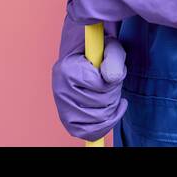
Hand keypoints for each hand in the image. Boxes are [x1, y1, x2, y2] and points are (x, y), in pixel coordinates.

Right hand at [50, 2, 127, 141]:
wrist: (83, 48)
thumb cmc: (100, 47)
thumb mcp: (111, 44)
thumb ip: (114, 58)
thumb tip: (111, 79)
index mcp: (67, 69)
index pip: (101, 88)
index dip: (114, 84)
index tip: (116, 77)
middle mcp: (60, 88)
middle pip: (99, 107)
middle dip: (113, 96)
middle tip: (113, 85)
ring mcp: (62, 103)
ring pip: (95, 120)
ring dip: (110, 109)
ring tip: (110, 95)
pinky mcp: (66, 115)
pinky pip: (84, 131)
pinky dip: (103, 126)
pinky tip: (111, 112)